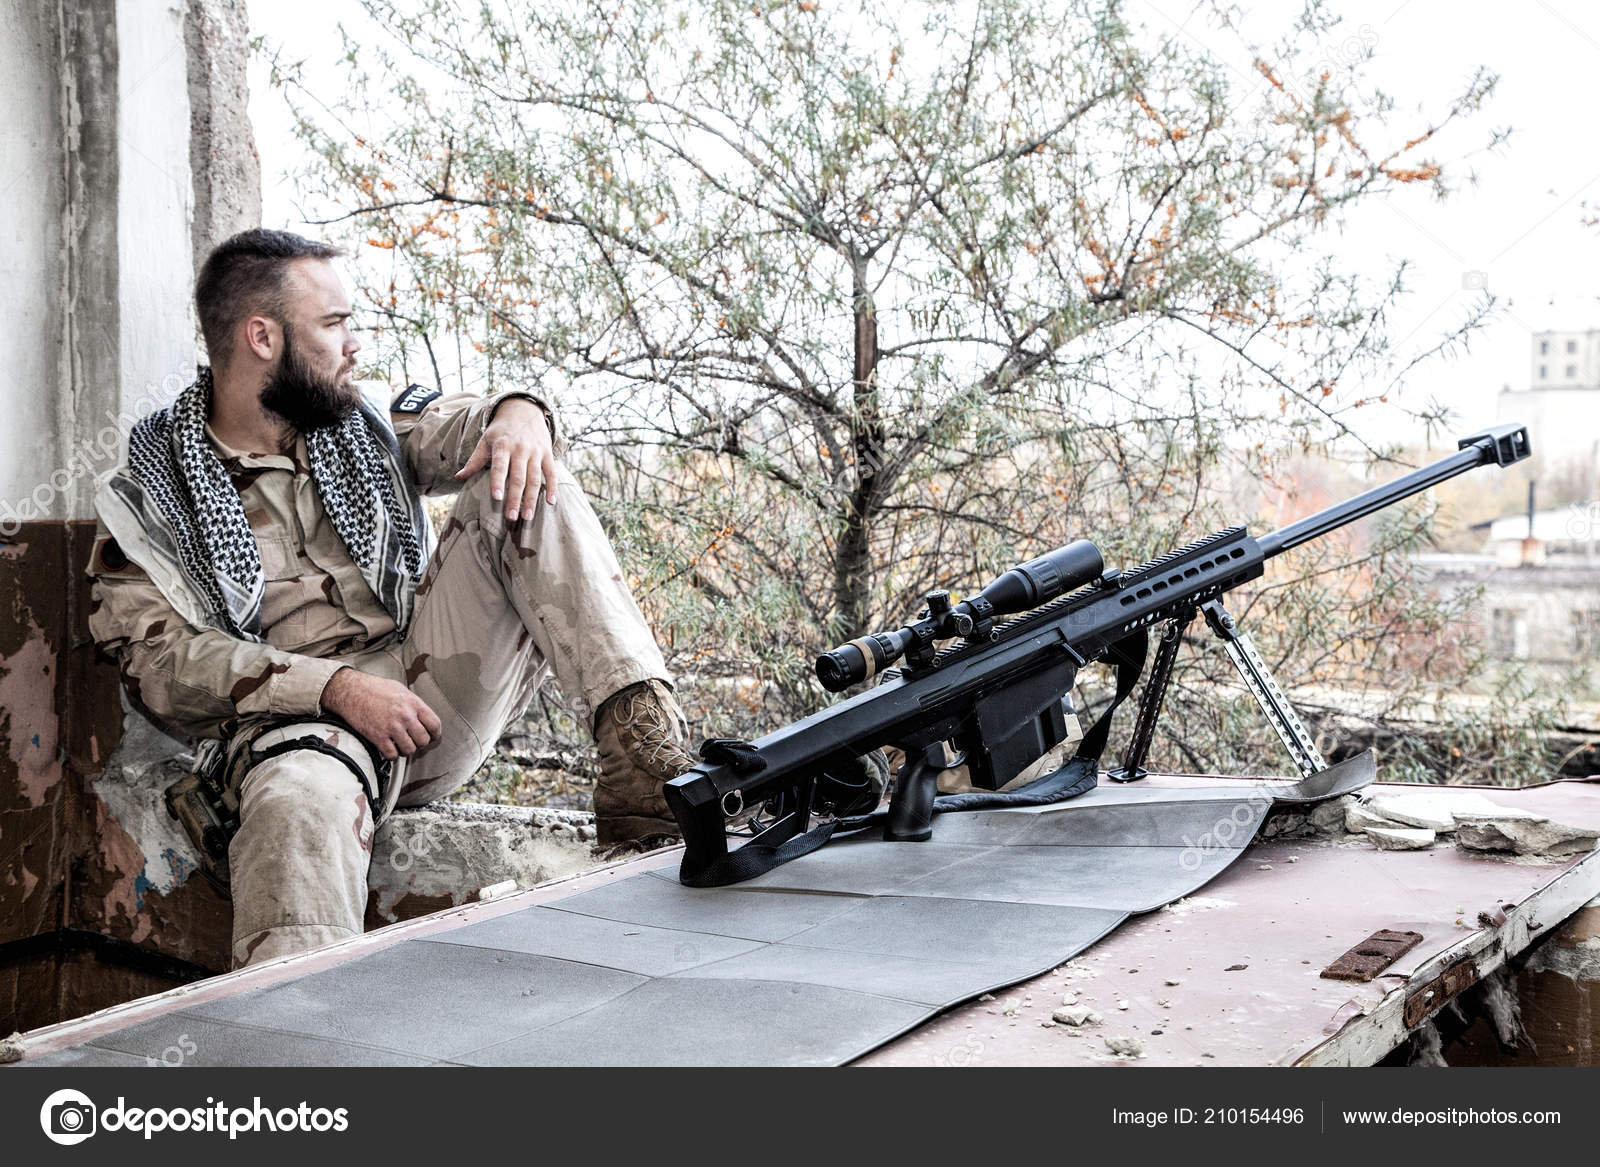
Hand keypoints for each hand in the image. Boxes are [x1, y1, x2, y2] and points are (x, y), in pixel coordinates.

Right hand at [321, 667, 441, 759]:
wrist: (350, 690)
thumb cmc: (373, 688)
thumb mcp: (400, 689)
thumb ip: (413, 704)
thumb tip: (422, 715)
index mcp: (413, 703)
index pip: (434, 724)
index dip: (435, 734)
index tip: (432, 736)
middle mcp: (405, 716)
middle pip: (424, 740)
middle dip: (420, 743)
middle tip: (413, 741)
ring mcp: (392, 727)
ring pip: (409, 750)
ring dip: (406, 750)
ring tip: (400, 745)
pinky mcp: (378, 737)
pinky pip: (392, 755)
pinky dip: (392, 755)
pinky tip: (389, 749)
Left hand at [454, 398, 556, 519]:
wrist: (524, 410)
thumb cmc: (501, 430)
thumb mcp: (485, 440)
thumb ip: (474, 460)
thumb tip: (458, 477)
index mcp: (503, 445)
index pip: (500, 466)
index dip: (498, 482)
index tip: (497, 498)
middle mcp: (521, 449)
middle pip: (518, 477)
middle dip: (515, 498)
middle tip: (511, 517)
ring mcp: (536, 452)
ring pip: (535, 479)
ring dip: (531, 499)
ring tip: (527, 516)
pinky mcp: (547, 454)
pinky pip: (552, 473)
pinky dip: (553, 488)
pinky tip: (551, 502)